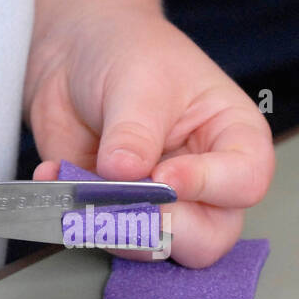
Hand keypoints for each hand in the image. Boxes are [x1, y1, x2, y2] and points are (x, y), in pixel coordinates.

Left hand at [25, 0, 273, 266]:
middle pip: (210, 237)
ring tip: (79, 183)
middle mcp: (205, 183)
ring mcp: (161, 205)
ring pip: (154, 247)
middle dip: (165, 227)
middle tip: (126, 200)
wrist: (73, 52)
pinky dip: (74, 216)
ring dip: (112, 225)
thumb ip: (135, 130)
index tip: (165, 176)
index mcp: (233, 140)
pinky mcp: (116, 214)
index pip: (245, 182)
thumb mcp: (138, 79)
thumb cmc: (128, 52)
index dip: (208, 187)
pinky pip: (101, 236)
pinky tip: (53, 173)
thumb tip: (124, 175)